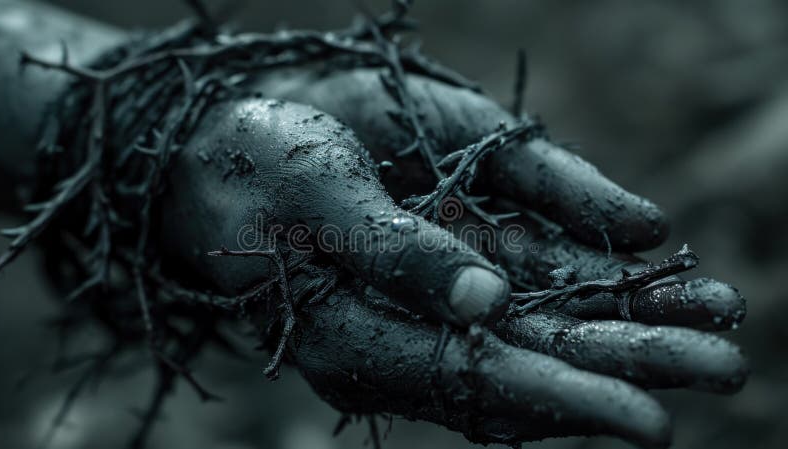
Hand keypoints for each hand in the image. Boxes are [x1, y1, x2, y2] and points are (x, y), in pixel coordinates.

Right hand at [199, 67, 745, 446]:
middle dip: (624, 363)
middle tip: (721, 365)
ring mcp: (436, 290)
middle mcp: (407, 328)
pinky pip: (532, 266)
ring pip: (543, 314)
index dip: (561, 399)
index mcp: (356, 337)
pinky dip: (593, 269)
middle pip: (529, 357)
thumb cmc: (253, 168)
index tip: (650, 421)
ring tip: (716, 312)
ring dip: (629, 315)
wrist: (230, 141)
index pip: (470, 382)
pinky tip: (651, 256)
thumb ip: (397, 253)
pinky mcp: (453, 249)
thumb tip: (489, 304)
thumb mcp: (316, 198)